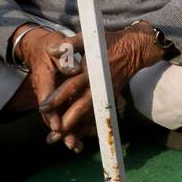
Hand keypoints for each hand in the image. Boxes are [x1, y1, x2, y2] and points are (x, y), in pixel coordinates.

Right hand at [14, 26, 85, 149]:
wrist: (39, 47)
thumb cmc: (50, 46)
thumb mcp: (56, 46)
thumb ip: (65, 58)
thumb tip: (74, 69)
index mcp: (43, 77)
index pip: (46, 98)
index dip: (52, 112)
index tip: (58, 126)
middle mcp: (45, 90)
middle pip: (51, 113)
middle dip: (60, 129)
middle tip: (70, 144)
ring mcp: (50, 96)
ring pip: (57, 116)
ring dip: (66, 131)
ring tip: (76, 147)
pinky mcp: (56, 98)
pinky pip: (63, 113)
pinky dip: (70, 124)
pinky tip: (80, 138)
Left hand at [37, 22, 166, 148]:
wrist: (136, 49)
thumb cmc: (111, 42)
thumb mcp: (91, 39)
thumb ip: (71, 44)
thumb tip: (52, 50)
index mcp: (91, 70)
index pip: (73, 86)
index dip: (59, 97)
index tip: (45, 107)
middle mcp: (99, 84)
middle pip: (83, 105)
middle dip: (69, 120)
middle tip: (55, 132)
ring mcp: (106, 92)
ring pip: (91, 113)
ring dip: (80, 128)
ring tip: (66, 143)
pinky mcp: (109, 96)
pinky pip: (98, 113)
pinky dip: (90, 126)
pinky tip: (81, 138)